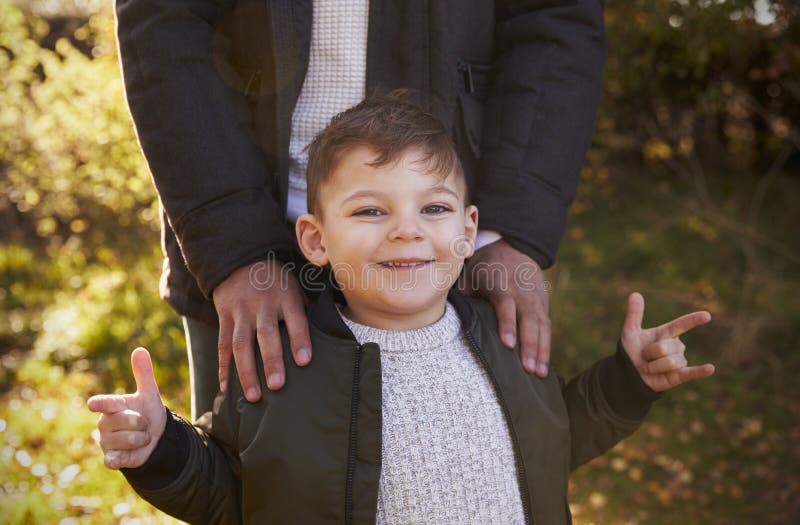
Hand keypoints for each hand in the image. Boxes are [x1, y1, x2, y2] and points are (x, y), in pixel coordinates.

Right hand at [87, 348, 166, 469]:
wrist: (154, 438)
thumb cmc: (147, 413)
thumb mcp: (148, 394)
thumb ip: (143, 373)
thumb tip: (139, 349)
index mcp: (112, 406)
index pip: (105, 403)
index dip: (101, 403)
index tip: (93, 404)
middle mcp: (105, 423)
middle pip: (126, 421)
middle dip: (143, 423)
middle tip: (144, 424)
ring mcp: (106, 442)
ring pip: (127, 440)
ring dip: (141, 439)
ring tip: (141, 437)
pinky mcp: (111, 458)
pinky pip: (113, 460)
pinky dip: (118, 459)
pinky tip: (118, 458)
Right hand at [213, 259, 310, 399]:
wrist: (240, 258)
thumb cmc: (276, 281)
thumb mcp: (294, 286)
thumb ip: (305, 310)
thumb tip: (329, 335)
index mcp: (286, 297)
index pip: (295, 319)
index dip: (300, 339)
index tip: (304, 361)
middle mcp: (263, 305)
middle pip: (266, 334)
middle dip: (271, 360)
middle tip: (277, 385)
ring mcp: (241, 312)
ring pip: (241, 344)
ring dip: (246, 371)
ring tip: (253, 396)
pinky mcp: (225, 316)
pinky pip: (222, 344)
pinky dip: (223, 367)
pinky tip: (226, 388)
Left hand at [461, 239, 550, 376]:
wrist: (512, 247)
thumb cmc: (484, 266)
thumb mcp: (471, 274)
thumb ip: (464, 295)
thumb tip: (449, 318)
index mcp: (501, 284)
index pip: (506, 305)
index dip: (507, 324)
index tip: (508, 344)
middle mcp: (522, 291)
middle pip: (529, 319)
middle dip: (530, 345)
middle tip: (528, 369)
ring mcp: (535, 298)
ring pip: (542, 325)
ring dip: (542, 350)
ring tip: (539, 374)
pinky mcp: (543, 304)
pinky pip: (546, 326)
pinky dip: (546, 345)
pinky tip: (543, 366)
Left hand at [621, 292, 714, 391]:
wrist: (628, 373)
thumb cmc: (631, 351)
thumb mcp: (630, 331)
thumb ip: (634, 314)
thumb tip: (635, 293)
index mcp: (666, 333)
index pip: (681, 325)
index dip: (693, 320)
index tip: (707, 315)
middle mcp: (676, 346)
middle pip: (664, 348)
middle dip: (650, 353)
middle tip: (644, 357)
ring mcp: (679, 360)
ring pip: (670, 362)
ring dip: (655, 366)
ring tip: (650, 368)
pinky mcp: (680, 375)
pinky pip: (691, 373)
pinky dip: (700, 371)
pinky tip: (710, 368)